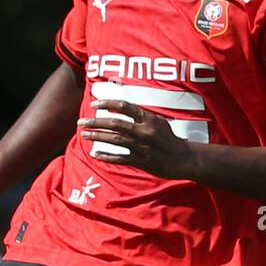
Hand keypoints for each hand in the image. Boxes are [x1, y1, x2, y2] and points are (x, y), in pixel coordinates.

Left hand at [78, 99, 194, 178]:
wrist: (184, 158)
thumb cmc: (169, 138)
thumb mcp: (158, 121)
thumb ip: (141, 116)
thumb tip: (122, 107)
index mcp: (148, 118)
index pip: (124, 106)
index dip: (107, 103)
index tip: (94, 104)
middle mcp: (144, 131)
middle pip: (115, 123)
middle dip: (95, 122)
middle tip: (81, 122)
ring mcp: (142, 146)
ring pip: (115, 139)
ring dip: (97, 136)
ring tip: (84, 135)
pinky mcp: (142, 161)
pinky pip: (120, 158)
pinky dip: (107, 156)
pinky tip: (95, 154)